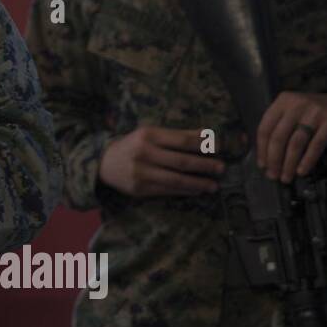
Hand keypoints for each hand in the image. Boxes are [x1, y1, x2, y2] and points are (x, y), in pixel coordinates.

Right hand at [98, 125, 223, 197]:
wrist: (105, 163)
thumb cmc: (133, 146)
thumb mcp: (151, 134)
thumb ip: (178, 135)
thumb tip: (207, 135)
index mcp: (148, 135)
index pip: (182, 140)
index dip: (203, 144)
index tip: (219, 147)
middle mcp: (144, 153)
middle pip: (181, 161)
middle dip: (204, 165)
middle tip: (221, 168)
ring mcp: (141, 172)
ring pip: (176, 179)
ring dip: (198, 183)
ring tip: (213, 185)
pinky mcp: (139, 189)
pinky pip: (167, 190)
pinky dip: (185, 191)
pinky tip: (196, 190)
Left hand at [256, 92, 326, 182]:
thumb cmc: (315, 114)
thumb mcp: (294, 112)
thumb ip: (278, 126)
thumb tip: (258, 151)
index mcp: (283, 101)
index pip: (265, 127)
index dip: (262, 149)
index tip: (262, 165)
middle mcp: (297, 104)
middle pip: (279, 137)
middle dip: (274, 160)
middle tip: (273, 175)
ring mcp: (315, 112)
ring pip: (295, 143)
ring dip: (289, 163)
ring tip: (287, 177)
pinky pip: (315, 145)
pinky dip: (307, 160)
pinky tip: (302, 171)